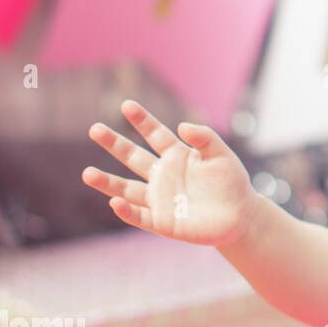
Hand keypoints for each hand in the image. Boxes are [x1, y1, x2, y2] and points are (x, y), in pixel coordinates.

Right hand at [82, 100, 259, 246]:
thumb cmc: (232, 183)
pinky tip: (114, 202)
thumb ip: (205, 138)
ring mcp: (159, 199)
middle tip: (95, 129)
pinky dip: (126, 210)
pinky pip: (139, 216)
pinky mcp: (162, 221)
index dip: (142, 120)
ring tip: (87, 173)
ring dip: (107, 182)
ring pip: (126, 189)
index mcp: (176, 156)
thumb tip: (182, 125)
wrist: (241, 216)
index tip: (127, 105)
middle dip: (114, 144)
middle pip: (133, 157)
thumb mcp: (222, 155)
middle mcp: (162, 175)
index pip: (155, 134)